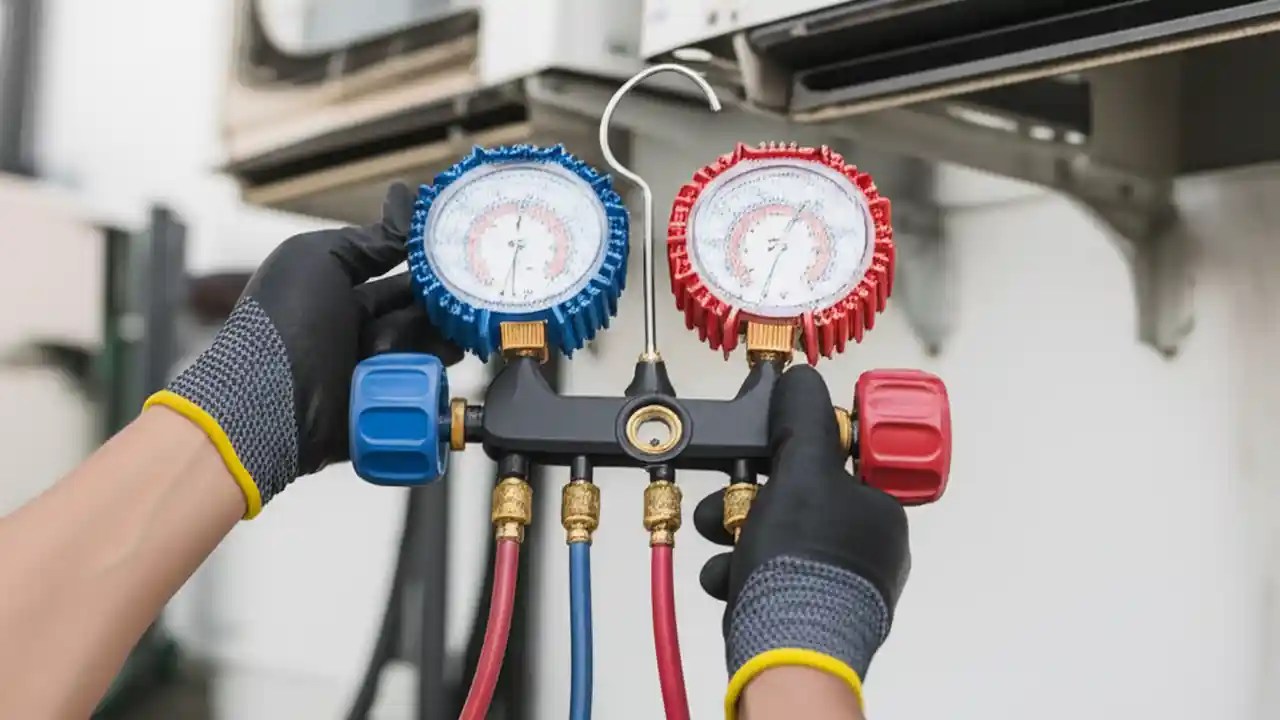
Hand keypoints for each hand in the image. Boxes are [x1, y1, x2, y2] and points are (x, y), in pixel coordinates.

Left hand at [145, 183, 462, 517]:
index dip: (427, 263)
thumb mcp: (319, 259)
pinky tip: (441, 368)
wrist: (270, 408)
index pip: (395, 274)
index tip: (462, 254)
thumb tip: (406, 200)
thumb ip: (367, 237)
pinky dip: (433, 378)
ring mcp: (368, 370)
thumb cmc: (283, 327)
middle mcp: (353, 331)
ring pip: (424, 350)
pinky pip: (422, 388)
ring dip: (439, 340)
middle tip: (468, 298)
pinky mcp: (382, 406)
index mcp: (335, 293)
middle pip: (417, 312)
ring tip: (456, 335)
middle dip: (441, 305)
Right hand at [694, 366, 909, 714]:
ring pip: (777, 538)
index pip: (838, 461)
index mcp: (879, 513)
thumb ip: (802, 419)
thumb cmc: (804, 567)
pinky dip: (742, 574)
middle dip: (750, 498)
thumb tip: (802, 379)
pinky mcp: (808, 612)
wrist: (785, 654)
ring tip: (721, 545)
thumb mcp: (800, 472)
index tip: (769, 454)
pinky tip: (728, 580)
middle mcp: (866, 550)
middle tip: (729, 503)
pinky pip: (770, 577)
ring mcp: (838, 585)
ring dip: (737, 536)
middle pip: (797, 500)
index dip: (796, 452)